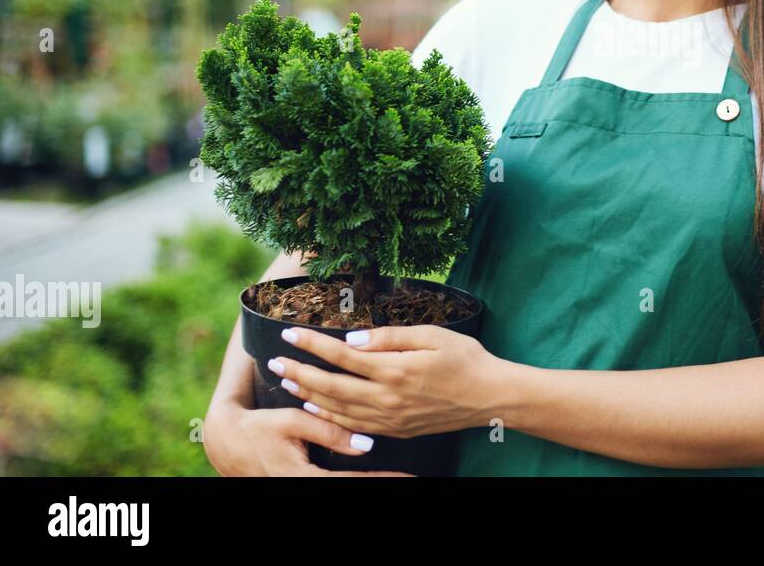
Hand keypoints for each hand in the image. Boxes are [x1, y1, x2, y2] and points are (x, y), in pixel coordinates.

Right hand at [203, 398, 412, 476]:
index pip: (350, 483)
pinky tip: (372, 475)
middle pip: (349, 490)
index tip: (407, 477)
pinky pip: (332, 485)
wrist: (225, 443)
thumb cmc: (258, 428)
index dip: (380, 480)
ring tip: (398, 477)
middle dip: (380, 483)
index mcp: (301, 478)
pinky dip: (353, 481)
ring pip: (341, 489)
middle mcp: (301, 489)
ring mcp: (299, 490)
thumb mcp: (291, 423)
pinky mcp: (299, 486)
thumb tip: (366, 444)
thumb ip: (328, 432)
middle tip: (411, 478)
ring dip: (369, 482)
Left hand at [269, 324, 502, 438]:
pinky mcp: (394, 430)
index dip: (313, 344)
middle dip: (299, 373)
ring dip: (308, 396)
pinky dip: (329, 417)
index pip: (342, 355)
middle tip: (274, 361)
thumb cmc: (466, 359)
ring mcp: (389, 418)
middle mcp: (386, 398)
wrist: (490, 397)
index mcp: (394, 369)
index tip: (290, 333)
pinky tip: (315, 408)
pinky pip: (352, 426)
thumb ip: (391, 336)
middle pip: (331, 386)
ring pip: (337, 409)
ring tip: (286, 382)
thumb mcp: (433, 335)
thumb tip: (353, 338)